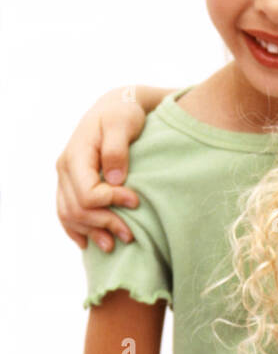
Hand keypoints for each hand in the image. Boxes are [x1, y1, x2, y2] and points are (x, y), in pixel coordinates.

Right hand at [56, 89, 143, 251]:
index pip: (87, 193)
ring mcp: (65, 178)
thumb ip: (117, 150)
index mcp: (76, 155)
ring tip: (114, 245)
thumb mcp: (123, 124)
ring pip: (69, 215)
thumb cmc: (123, 113)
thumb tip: (115, 179)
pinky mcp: (71, 185)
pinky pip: (65, 213)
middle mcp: (65, 168)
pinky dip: (76, 230)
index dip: (111, 202)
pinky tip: (89, 243)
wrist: (116, 108)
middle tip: (130, 234)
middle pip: (77, 209)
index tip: (136, 201)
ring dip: (91, 233)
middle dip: (104, 224)